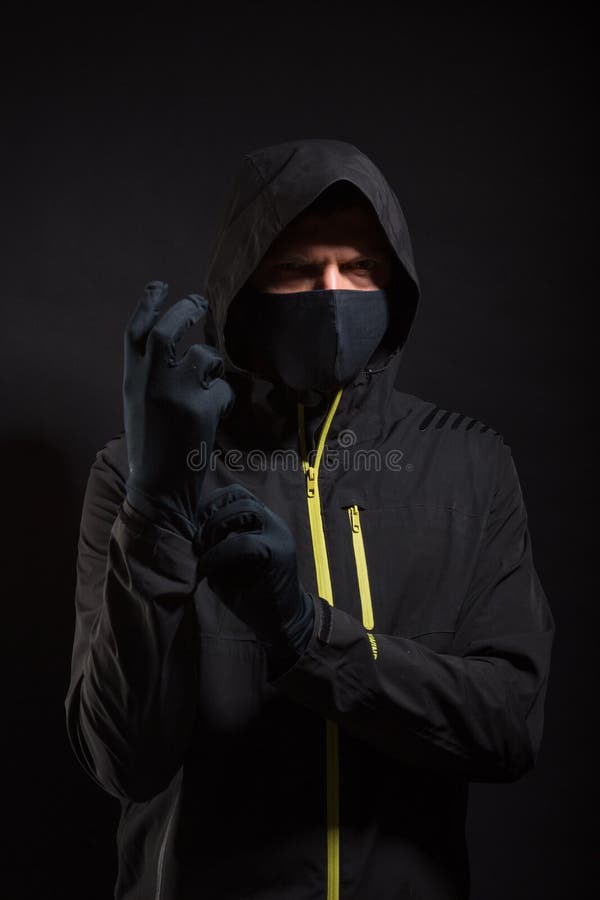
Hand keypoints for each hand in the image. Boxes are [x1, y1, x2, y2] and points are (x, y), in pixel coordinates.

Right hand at [123, 281, 233, 539]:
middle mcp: (149, 382)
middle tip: (200, 301)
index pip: (135, 333)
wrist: (157, 489)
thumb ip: (153, 378)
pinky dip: (223, 399)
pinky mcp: (199, 410)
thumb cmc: (152, 448)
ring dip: (212, 366)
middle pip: (166, 332)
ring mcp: (174, 394)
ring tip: (210, 385)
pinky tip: (216, 415)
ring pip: (203, 358)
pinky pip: (221, 390)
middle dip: (184, 310)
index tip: (159, 285)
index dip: (148, 305)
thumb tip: (181, 353)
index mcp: (132, 381)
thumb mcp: (141, 406)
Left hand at [196, 484, 314, 668]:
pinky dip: (219, 554)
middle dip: (211, 516)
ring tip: (204, 551)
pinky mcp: (277, 554)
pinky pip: (243, 543)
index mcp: (263, 522)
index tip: (196, 526)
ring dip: (216, 528)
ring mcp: (278, 536)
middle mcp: (273, 523)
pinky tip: (207, 569)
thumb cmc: (251, 592)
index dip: (212, 503)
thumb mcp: (230, 562)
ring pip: (244, 510)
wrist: (281, 621)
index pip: (237, 493)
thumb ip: (217, 541)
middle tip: (197, 542)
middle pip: (239, 497)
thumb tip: (190, 530)